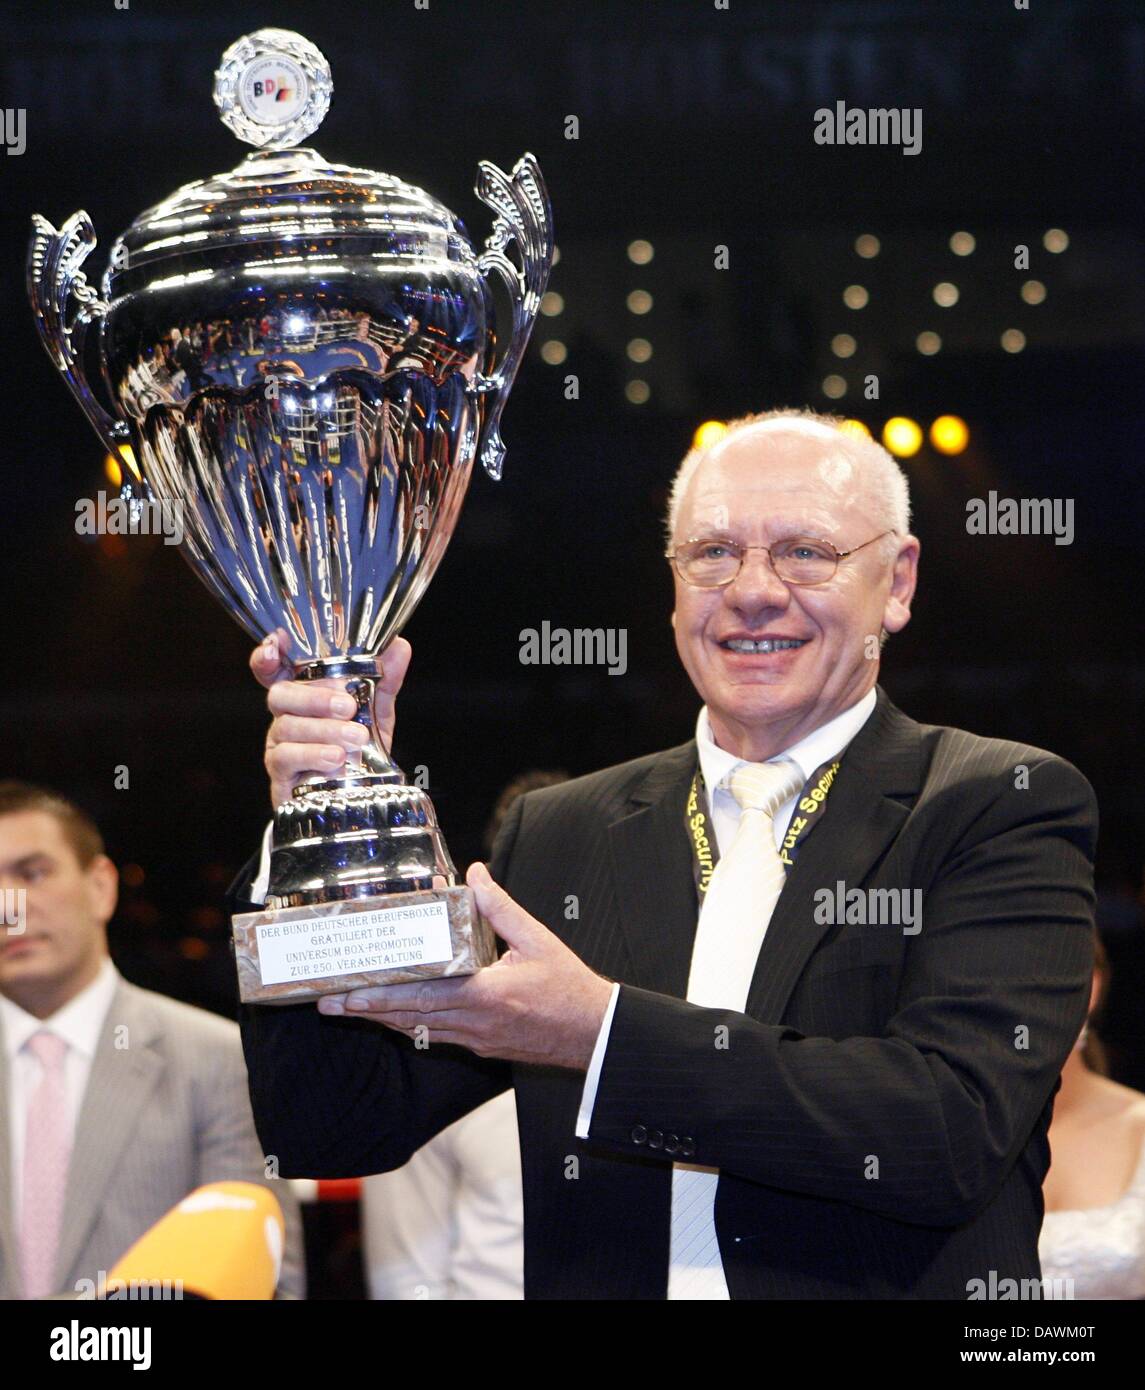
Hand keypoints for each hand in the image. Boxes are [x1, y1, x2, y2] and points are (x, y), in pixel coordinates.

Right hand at [250, 629, 412, 807]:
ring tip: (356, 739)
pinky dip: (313, 755)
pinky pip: (285, 758)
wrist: (359, 797)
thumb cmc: (358, 749)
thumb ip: (385, 680)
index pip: (274, 669)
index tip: (279, 644)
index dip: (268, 654)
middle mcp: (286, 715)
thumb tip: (399, 646)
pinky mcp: (280, 774)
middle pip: (281, 694)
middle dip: (314, 698)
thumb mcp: (376, 713)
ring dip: (324, 731)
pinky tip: (336, 759)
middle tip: (349, 707)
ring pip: (287, 726)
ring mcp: (279, 744)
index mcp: (303, 694)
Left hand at [317, 862, 614, 1071]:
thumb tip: (474, 874)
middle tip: (328, 1002)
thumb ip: (500, 907)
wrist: (594, 1034)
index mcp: (484, 995)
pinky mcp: (480, 1045)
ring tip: (349, 1008)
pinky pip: (435, 1034)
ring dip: (382, 1018)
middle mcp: (472, 1022)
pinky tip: (393, 1016)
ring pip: (418, 1029)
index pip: (420, 996)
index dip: (380, 995)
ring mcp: (475, 1038)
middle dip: (366, 1009)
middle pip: (407, 1017)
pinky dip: (409, 1024)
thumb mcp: (536, 939)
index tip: (347, 991)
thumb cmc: (568, 987)